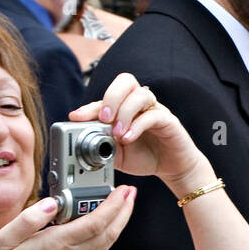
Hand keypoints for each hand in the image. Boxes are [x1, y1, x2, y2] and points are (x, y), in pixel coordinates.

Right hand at [0, 185, 135, 249]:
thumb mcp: (6, 239)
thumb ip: (28, 219)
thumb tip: (51, 203)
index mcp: (58, 243)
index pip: (95, 222)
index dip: (112, 205)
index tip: (122, 191)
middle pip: (109, 231)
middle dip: (124, 210)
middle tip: (131, 192)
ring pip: (108, 241)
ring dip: (120, 221)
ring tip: (125, 204)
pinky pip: (100, 248)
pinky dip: (110, 233)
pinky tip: (109, 224)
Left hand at [69, 73, 209, 189]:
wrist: (172, 168)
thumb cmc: (145, 157)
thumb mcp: (116, 154)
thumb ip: (101, 146)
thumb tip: (83, 141)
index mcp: (124, 108)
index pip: (106, 97)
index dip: (89, 106)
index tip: (76, 118)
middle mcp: (139, 104)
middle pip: (126, 81)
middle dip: (110, 97)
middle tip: (104, 119)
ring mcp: (155, 110)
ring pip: (140, 94)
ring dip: (124, 112)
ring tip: (117, 134)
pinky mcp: (169, 121)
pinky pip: (154, 115)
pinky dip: (137, 126)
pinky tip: (128, 139)